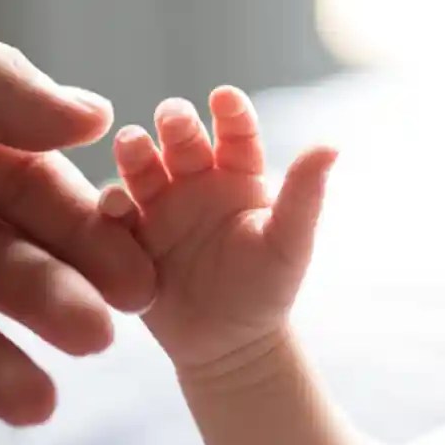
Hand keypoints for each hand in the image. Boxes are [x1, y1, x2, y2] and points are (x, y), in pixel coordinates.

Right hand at [99, 86, 335, 374]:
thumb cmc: (266, 291)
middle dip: (175, 125)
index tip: (224, 97)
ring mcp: (158, 208)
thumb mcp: (289, 244)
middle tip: (172, 117)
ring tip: (133, 145)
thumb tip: (331, 145)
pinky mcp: (129, 238)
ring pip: (141, 168)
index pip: (234, 133)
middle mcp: (193, 182)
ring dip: (135, 153)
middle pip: (180, 141)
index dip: (230, 113)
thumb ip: (304, 196)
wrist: (227, 348)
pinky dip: (112, 204)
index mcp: (237, 175)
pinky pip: (115, 215)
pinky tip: (118, 205)